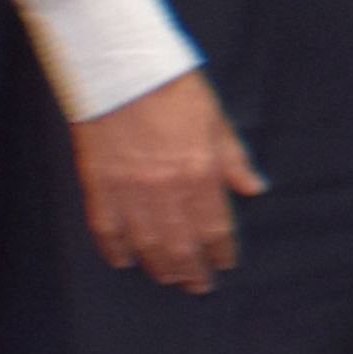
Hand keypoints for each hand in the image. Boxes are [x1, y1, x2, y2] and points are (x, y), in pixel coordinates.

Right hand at [75, 71, 265, 289]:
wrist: (120, 67)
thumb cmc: (173, 88)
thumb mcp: (215, 119)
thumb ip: (233, 159)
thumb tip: (254, 189)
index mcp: (199, 172)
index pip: (215, 227)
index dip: (220, 251)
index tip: (224, 265)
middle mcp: (165, 189)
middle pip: (181, 243)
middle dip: (192, 269)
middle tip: (197, 286)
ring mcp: (129, 189)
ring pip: (146, 242)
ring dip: (159, 265)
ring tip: (169, 278)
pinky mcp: (98, 183)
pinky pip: (106, 227)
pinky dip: (115, 248)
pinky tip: (124, 260)